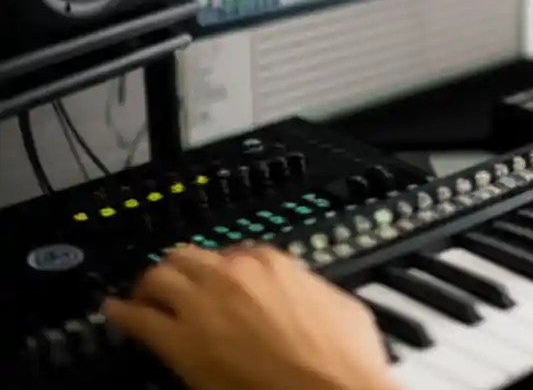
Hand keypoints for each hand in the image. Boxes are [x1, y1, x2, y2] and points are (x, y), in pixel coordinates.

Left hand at [101, 245, 395, 389]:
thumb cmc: (342, 359)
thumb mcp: (340, 306)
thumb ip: (309, 289)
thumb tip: (306, 292)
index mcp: (272, 264)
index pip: (233, 251)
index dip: (224, 267)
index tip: (220, 276)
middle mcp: (232, 276)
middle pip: (187, 257)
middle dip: (178, 268)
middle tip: (171, 280)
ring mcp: (202, 306)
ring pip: (157, 277)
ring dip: (149, 285)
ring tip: (142, 294)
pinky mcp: (180, 343)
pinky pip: (136, 318)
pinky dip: (121, 312)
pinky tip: (113, 312)